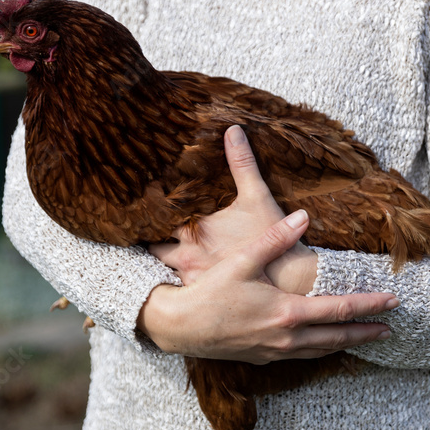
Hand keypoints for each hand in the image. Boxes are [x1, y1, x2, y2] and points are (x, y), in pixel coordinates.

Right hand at [138, 207, 398, 363]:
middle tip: (391, 328)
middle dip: (366, 331)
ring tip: (366, 338)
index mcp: (287, 313)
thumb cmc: (209, 293)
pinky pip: (303, 356)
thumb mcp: (242, 261)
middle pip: (338, 336)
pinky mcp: (263, 356)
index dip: (369, 305)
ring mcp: (276, 350)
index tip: (393, 301)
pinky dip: (322, 350)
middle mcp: (287, 337)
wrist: (180, 327)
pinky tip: (324, 345)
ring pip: (322, 350)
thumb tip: (303, 217)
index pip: (340, 309)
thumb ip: (275, 238)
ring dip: (346, 343)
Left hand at [150, 125, 318, 294]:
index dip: (148, 215)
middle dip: (151, 245)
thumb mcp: (257, 196)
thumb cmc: (270, 236)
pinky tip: (177, 293)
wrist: (288, 280)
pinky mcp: (203, 299)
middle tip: (143, 239)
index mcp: (193, 230)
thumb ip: (242, 163)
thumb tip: (233, 130)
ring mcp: (192, 281)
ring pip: (163, 274)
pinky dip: (176, 291)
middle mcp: (186, 257)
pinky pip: (179, 297)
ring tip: (157, 264)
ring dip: (161, 268)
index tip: (140, 209)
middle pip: (154, 250)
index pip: (157, 220)